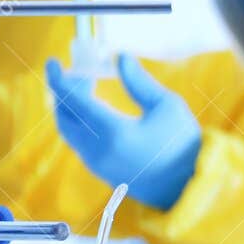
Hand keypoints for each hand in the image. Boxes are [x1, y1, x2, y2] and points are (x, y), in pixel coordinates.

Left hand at [46, 53, 199, 210]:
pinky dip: (79, 123)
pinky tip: (94, 111)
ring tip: (86, 89)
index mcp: (113, 131)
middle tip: (75, 73)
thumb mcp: (167, 106)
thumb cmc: (183, 144)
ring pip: (69, 131)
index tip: (53, 62)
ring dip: (71, 108)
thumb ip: (139, 82)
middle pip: (64, 116)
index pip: (73, 100)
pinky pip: (78, 143)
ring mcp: (96, 163)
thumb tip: (120, 57)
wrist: (190, 187)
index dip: (59, 78)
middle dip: (64, 92)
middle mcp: (98, 149)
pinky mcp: (101, 171)